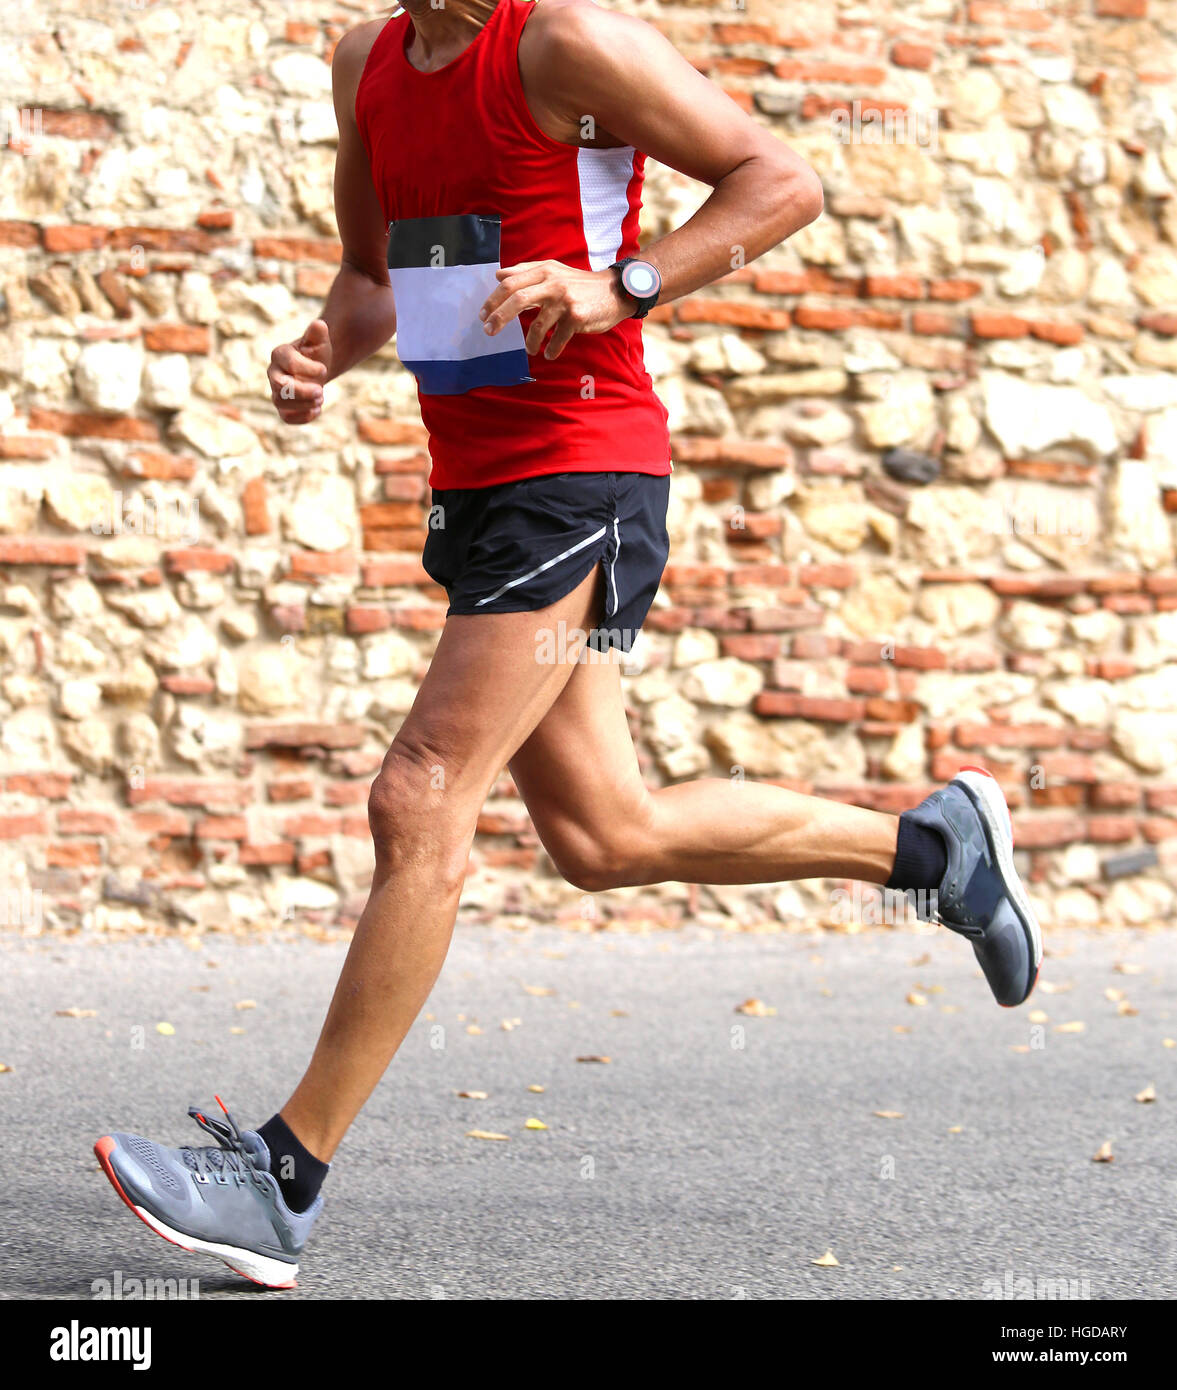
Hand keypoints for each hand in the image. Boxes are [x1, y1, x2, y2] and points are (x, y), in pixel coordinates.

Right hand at [268, 319, 331, 423]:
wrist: (316, 370)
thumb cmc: (315, 354)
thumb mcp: (318, 341)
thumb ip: (317, 333)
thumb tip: (319, 324)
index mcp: (280, 354)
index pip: (289, 362)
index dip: (307, 368)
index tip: (324, 369)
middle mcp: (273, 373)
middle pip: (280, 385)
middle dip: (302, 390)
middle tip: (320, 391)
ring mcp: (276, 391)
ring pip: (281, 402)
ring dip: (304, 404)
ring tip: (321, 398)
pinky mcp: (284, 408)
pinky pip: (286, 417)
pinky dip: (302, 417)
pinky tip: (316, 410)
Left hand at [479, 261, 630, 360]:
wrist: (614, 291)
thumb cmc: (579, 284)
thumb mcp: (553, 271)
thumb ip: (525, 272)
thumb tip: (498, 275)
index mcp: (544, 270)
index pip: (511, 283)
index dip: (494, 300)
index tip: (483, 315)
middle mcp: (553, 283)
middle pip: (518, 299)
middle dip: (500, 317)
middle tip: (489, 332)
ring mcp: (565, 300)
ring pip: (538, 325)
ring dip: (530, 342)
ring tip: (530, 350)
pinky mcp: (577, 317)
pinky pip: (557, 339)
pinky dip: (551, 350)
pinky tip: (549, 354)